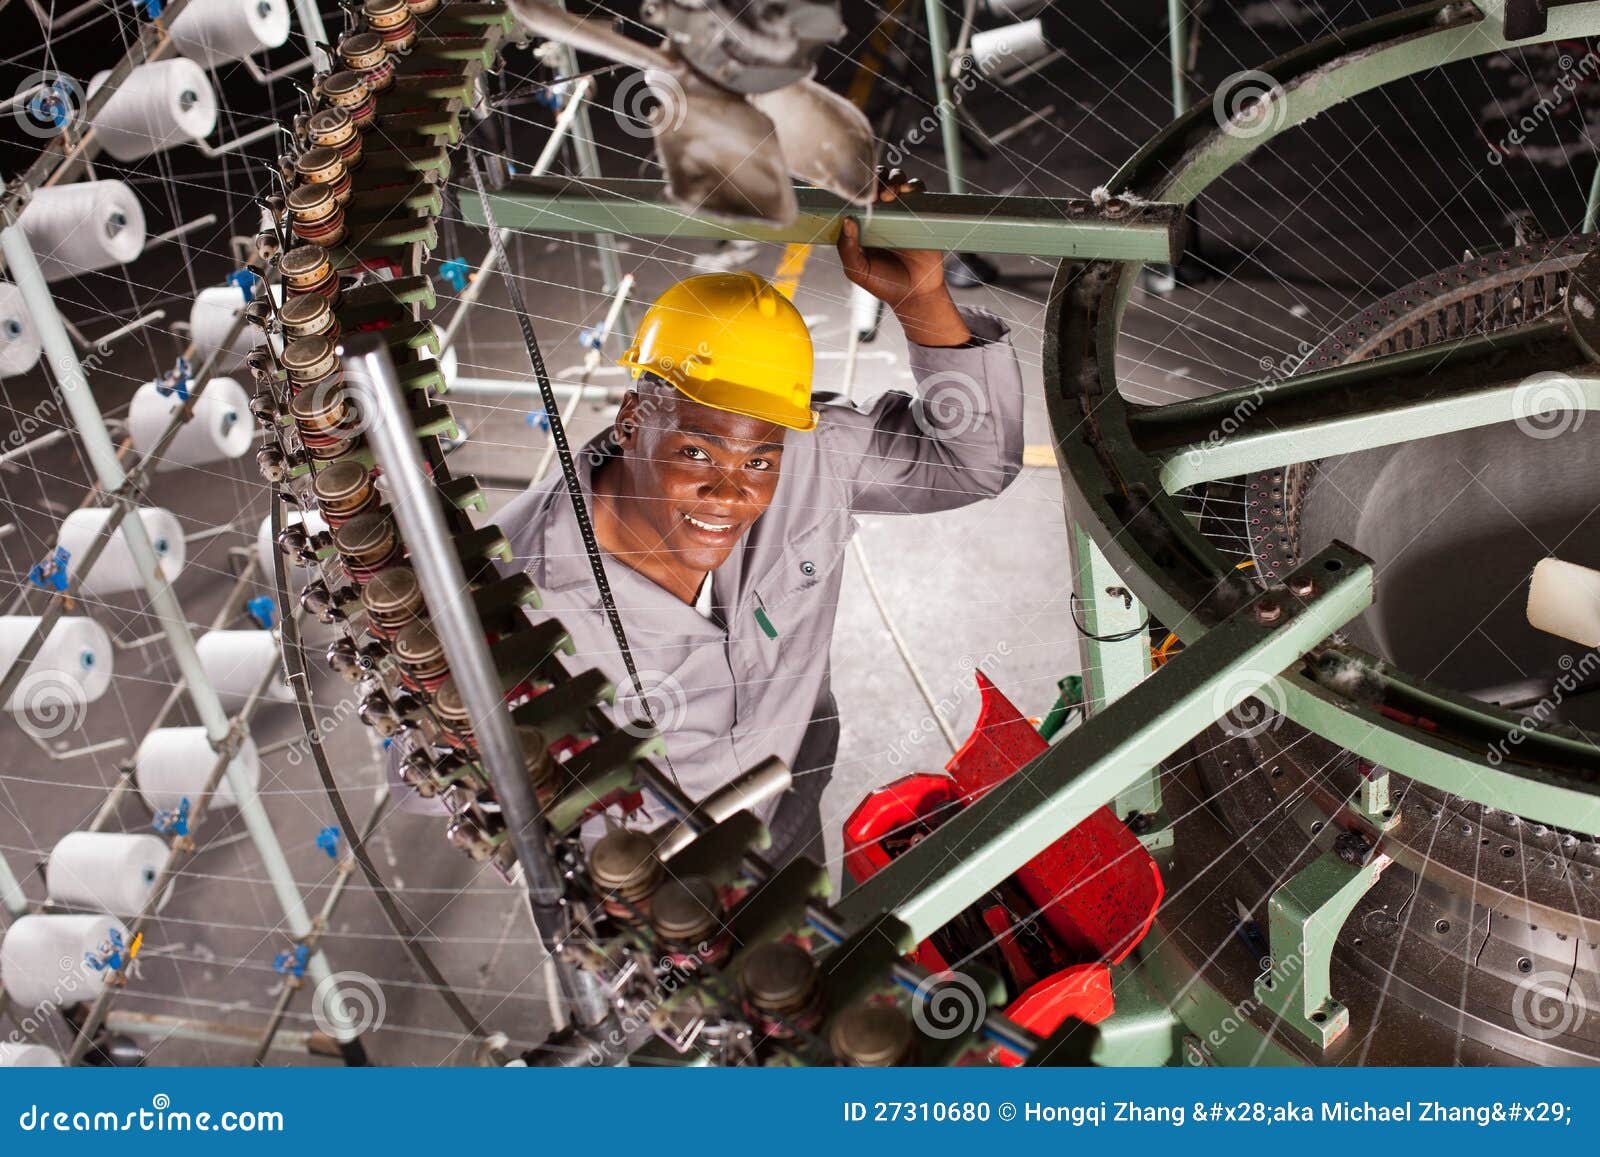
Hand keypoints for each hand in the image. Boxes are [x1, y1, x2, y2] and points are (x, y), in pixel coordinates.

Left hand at [836, 167, 970, 346]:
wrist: (915, 295)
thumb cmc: (884, 283)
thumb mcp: (857, 270)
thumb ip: (846, 248)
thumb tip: (847, 220)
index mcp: (863, 223)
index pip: (857, 195)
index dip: (854, 187)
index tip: (852, 191)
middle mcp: (882, 213)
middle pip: (877, 181)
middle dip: (875, 179)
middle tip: (874, 194)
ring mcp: (903, 211)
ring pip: (897, 180)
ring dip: (893, 179)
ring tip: (889, 194)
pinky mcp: (922, 213)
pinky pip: (919, 191)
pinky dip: (913, 186)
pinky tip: (907, 191)